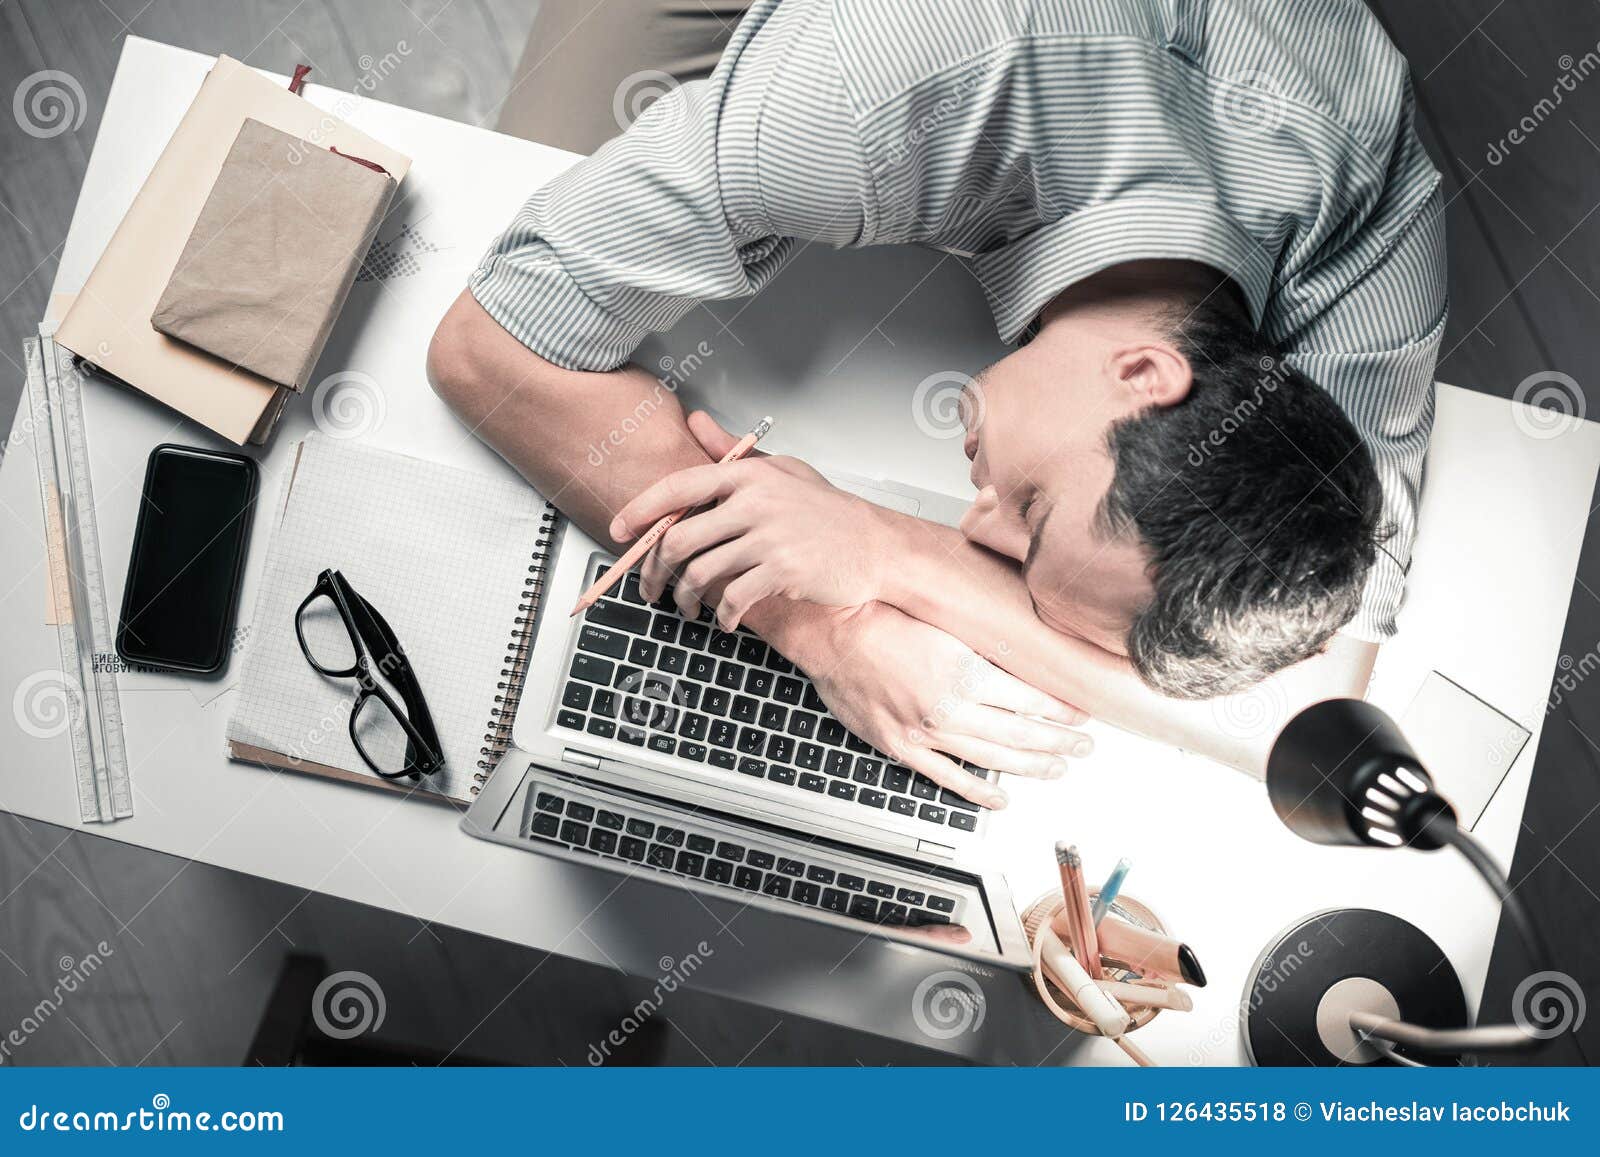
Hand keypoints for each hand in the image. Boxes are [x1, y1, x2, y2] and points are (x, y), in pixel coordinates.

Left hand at [610, 412, 895, 629]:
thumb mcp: (781, 470)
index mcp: (749, 476)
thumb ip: (734, 453)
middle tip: (651, 587)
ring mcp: (768, 538)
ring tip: (687, 608)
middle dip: (656, 570)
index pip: (679, 488)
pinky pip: (734, 598)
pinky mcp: (781, 571)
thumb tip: (696, 424)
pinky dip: (724, 616)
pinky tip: (726, 621)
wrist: (876, 547)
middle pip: (681, 538)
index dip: (641, 510)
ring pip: (701, 572)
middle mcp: (755, 503)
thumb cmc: (828, 512)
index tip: (619, 532)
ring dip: (686, 599)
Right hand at [771, 600, 1092, 808]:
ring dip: (1030, 766)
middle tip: (1084, 745)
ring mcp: (925, 733)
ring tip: (1058, 768)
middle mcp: (950, 708)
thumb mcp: (945, 621)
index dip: (1061, 710)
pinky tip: (1001, 798)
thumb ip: (983, 645)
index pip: (1030, 700)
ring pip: (991, 758)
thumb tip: (1023, 657)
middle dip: (1058, 741)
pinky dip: (978, 791)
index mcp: (965, 673)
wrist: (830, 633)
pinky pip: (947, 778)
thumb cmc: (880, 616)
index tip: (1081, 713)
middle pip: (1019, 733)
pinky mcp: (902, 748)